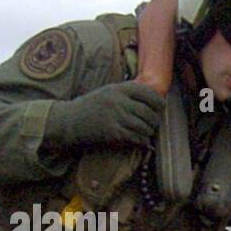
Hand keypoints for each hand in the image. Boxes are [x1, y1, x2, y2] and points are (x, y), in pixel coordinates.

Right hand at [46, 80, 165, 149]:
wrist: (69, 121)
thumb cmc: (90, 107)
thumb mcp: (107, 93)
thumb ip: (127, 94)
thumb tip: (153, 98)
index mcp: (118, 89)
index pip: (148, 93)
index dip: (159, 102)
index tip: (161, 108)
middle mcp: (118, 101)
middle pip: (149, 112)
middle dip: (155, 121)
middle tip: (153, 125)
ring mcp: (116, 117)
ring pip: (145, 127)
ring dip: (148, 132)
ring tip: (145, 133)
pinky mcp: (114, 133)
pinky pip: (137, 138)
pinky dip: (142, 141)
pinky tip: (140, 140)